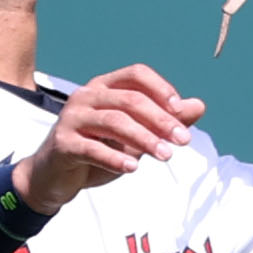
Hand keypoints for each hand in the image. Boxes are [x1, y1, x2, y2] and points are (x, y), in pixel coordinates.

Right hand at [13, 66, 206, 213]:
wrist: (53, 177)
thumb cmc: (97, 151)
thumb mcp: (134, 136)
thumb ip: (163, 121)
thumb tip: (199, 106)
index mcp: (104, 87)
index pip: (136, 74)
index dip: (161, 89)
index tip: (181, 111)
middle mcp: (87, 96)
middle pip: (130, 99)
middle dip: (160, 120)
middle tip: (183, 140)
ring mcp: (72, 118)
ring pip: (114, 121)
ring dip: (144, 139)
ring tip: (166, 156)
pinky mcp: (62, 143)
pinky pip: (91, 148)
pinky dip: (115, 157)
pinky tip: (132, 168)